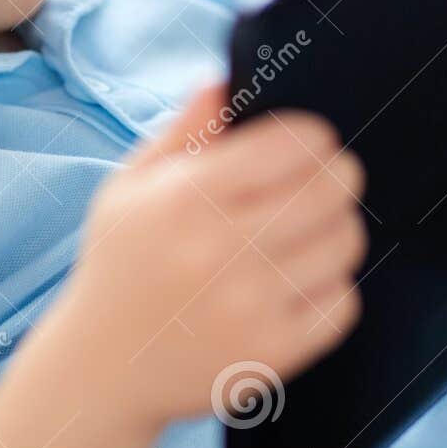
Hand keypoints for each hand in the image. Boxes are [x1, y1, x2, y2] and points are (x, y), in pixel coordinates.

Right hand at [53, 82, 365, 434]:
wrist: (102, 367)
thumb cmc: (121, 263)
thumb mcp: (130, 186)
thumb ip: (183, 129)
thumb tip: (225, 79)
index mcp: (187, 197)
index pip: (294, 143)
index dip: (312, 134)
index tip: (305, 142)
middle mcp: (221, 250)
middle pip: (333, 187)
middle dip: (335, 174)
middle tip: (320, 180)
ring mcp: (251, 306)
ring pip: (344, 242)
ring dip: (336, 228)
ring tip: (307, 231)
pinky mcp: (272, 353)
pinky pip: (342, 303)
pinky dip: (331, 287)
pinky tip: (298, 282)